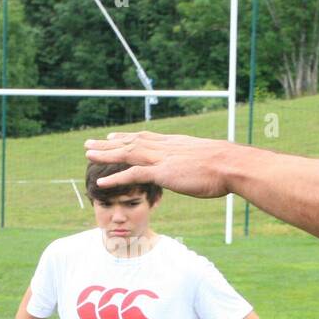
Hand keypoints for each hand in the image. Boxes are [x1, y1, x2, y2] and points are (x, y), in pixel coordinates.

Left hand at [84, 131, 232, 198]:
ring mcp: (162, 159)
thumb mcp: (210, 160)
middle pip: (131, 143)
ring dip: (106, 155)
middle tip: (90, 143)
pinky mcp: (163, 173)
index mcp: (175, 144)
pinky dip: (116, 177)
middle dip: (109, 143)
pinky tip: (101, 181)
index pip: (146, 138)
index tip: (114, 137)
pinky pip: (133, 174)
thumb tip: (205, 167)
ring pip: (127, 154)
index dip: (128, 138)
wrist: (230, 165)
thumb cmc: (227, 165)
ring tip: (88, 155)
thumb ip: (200, 162)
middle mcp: (164, 148)